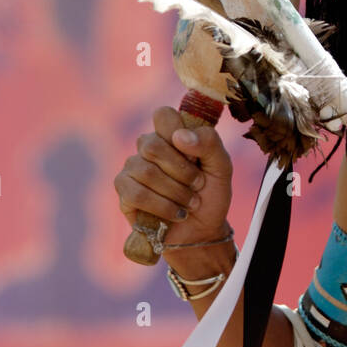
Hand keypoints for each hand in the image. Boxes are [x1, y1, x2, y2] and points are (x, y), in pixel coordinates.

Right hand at [114, 106, 234, 249]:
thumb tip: (180, 136)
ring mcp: (132, 168)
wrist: (202, 230)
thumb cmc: (210, 194)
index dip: (178, 132)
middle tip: (198, 185)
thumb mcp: (222, 167)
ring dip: (175, 192)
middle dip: (182, 171)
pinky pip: (136, 193)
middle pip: (153, 145)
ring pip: (145, 171)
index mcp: (171, 135)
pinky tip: (176, 214)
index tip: (196, 156)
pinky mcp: (124, 192)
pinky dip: (162, 206)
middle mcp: (148, 147)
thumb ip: (209, 143)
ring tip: (190, 203)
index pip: (163, 115)